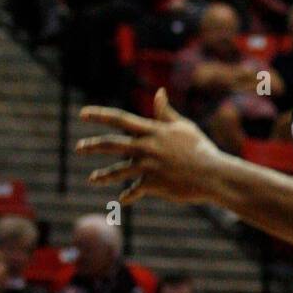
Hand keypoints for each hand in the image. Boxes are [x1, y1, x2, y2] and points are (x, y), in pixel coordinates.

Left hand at [76, 89, 224, 204]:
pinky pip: (134, 191)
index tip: (83, 113)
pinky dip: (128, 196)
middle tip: (79, 147)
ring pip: (118, 171)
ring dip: (103, 175)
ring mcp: (148, 166)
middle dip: (92, 145)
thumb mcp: (183, 127)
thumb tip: (159, 92)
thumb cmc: (200, 148)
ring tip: (92, 178)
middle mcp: (147, 147)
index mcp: (153, 130)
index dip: (100, 115)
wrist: (212, 174)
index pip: (120, 119)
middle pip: (112, 144)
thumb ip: (165, 112)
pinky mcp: (152, 184)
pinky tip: (122, 200)